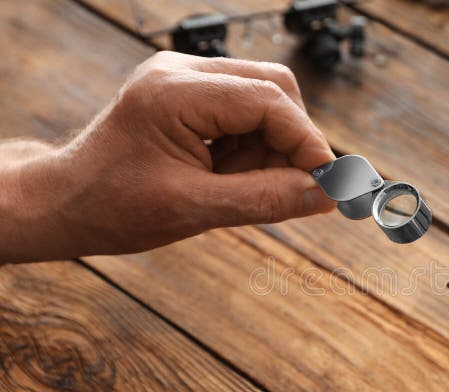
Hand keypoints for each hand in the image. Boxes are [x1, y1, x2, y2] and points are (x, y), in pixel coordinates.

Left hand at [0, 51, 334, 262]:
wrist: (66, 202)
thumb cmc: (113, 206)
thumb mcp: (195, 210)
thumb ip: (266, 199)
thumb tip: (325, 195)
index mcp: (174, 92)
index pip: (267, 100)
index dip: (307, 141)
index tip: (329, 181)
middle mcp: (180, 72)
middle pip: (272, 88)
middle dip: (294, 140)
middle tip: (300, 186)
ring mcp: (184, 79)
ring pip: (264, 98)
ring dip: (274, 146)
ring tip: (250, 187)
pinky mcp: (188, 95)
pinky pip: (244, 112)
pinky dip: (255, 147)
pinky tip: (235, 176)